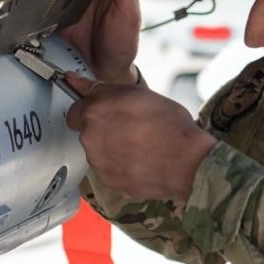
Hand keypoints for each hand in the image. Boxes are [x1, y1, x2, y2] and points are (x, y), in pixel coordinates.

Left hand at [64, 74, 217, 202]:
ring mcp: (99, 162)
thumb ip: (101, 89)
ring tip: (139, 145)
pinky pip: (109, 171)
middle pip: (88, 132)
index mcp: (95, 111)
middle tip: (131, 127)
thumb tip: (76, 82)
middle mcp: (91, 138)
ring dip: (112, 149)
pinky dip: (121, 167)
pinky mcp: (109, 181)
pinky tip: (140, 160)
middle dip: (104, 130)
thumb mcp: (138, 94)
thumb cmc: (170, 126)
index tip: (105, 113)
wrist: (188, 162)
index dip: (92, 110)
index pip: (75, 110)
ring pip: (99, 153)